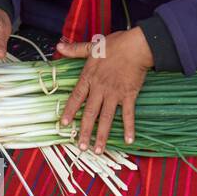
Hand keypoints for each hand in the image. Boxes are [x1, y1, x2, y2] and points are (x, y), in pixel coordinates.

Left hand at [58, 28, 153, 153]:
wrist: (137, 46)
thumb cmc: (116, 45)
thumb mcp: (93, 46)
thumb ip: (75, 50)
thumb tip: (59, 46)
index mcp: (89, 77)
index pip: (76, 97)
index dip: (69, 111)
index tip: (63, 124)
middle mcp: (100, 88)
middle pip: (90, 113)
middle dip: (84, 131)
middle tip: (81, 147)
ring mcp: (114, 94)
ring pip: (106, 118)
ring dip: (102, 135)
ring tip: (98, 150)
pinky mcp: (129, 95)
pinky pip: (128, 114)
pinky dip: (129, 128)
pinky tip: (128, 141)